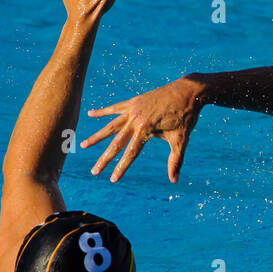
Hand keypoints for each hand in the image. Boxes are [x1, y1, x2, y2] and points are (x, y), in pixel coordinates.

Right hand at [81, 77, 205, 182]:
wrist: (189, 91)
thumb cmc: (186, 117)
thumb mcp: (181, 139)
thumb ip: (175, 160)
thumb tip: (174, 180)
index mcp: (146, 129)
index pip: (130, 153)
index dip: (121, 167)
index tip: (113, 179)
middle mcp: (136, 119)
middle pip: (116, 142)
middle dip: (105, 158)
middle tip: (94, 171)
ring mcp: (133, 109)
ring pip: (110, 125)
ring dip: (97, 136)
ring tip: (83, 145)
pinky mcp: (134, 102)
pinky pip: (115, 108)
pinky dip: (103, 111)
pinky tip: (90, 114)